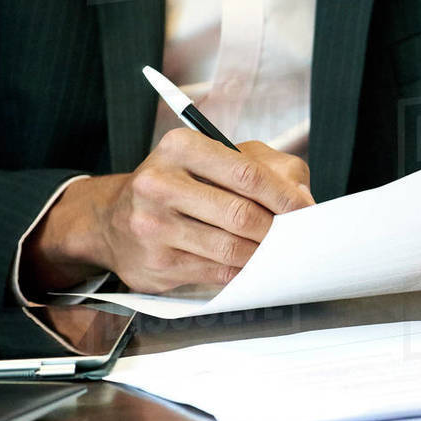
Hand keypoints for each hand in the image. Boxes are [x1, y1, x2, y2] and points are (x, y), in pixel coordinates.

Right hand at [23, 129, 313, 295]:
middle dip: (276, 229)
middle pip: (241, 214)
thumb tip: (303, 200)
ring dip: (262, 254)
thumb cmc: (180, 184)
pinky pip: (217, 272)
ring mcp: (153, 226)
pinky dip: (242, 271)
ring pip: (231, 248)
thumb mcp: (219, 158)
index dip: (285, 196)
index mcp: (180, 147)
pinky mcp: (155, 263)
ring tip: (276, 251)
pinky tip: (250, 265)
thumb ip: (269, 169)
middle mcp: (159, 183)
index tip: (306, 211)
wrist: (113, 219)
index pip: (248, 174)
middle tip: (295, 236)